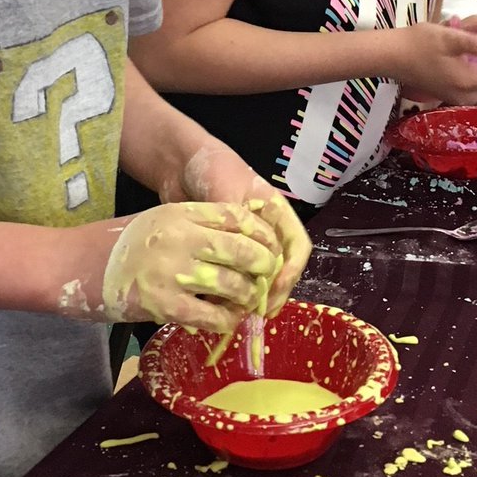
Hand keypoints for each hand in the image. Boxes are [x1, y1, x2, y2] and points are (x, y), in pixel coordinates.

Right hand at [100, 201, 281, 331]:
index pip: (237, 217)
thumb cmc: (122, 243)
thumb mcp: (160, 220)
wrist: (74, 265)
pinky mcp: (164, 305)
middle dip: (263, 269)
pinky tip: (225, 319)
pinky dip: (225, 320)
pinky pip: (211, 316)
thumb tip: (243, 249)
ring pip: (233, 286)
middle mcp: (180, 237)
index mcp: (181, 213)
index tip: (270, 249)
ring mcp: (172, 271)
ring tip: (246, 302)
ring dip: (246, 298)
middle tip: (265, 279)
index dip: (262, 235)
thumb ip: (196, 228)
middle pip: (243, 251)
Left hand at [171, 143, 309, 316]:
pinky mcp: (223, 252)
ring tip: (240, 315)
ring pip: (258, 276)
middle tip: (258, 313)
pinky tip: (218, 305)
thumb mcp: (230, 194)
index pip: (297, 247)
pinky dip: (229, 292)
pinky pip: (232, 276)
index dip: (290, 271)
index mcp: (277, 213)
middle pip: (281, 268)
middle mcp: (265, 230)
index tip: (273, 289)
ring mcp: (244, 242)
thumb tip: (246, 269)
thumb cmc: (212, 168)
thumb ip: (240, 228)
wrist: (180, 161)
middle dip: (273, 292)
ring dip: (252, 296)